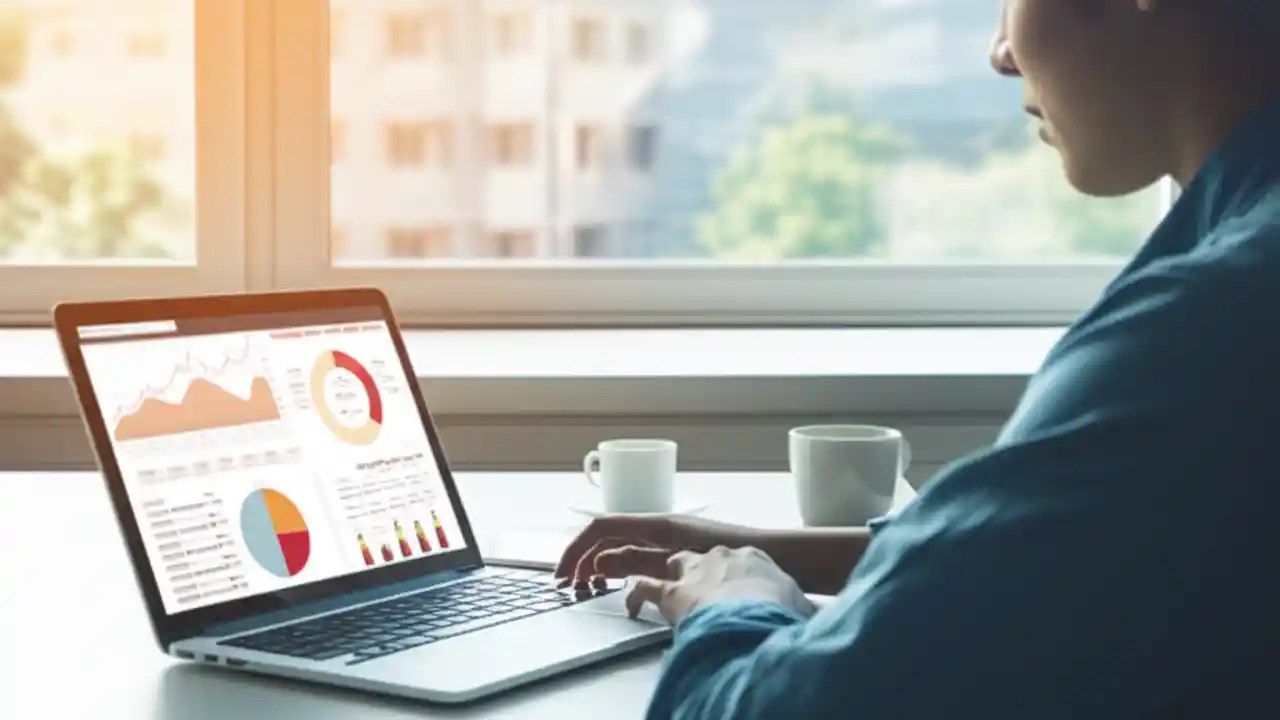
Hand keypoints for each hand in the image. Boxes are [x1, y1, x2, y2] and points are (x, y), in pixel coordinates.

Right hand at [554, 515, 751, 589]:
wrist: (781, 557)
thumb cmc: (736, 555)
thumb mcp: (679, 563)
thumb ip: (638, 563)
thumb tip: (599, 564)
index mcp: (656, 524)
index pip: (601, 528)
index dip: (576, 549)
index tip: (563, 574)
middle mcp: (660, 527)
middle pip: (608, 539)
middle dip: (584, 561)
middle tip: (570, 588)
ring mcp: (670, 540)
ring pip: (623, 550)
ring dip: (602, 568)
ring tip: (591, 590)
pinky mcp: (682, 555)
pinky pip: (642, 560)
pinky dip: (625, 573)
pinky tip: (625, 590)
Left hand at [627, 546, 816, 624]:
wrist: (762, 613)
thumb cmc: (784, 611)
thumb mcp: (801, 607)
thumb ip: (802, 610)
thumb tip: (820, 621)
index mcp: (753, 558)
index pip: (737, 561)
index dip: (732, 576)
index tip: (734, 589)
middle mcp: (720, 556)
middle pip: (699, 555)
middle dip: (695, 569)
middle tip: (692, 586)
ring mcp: (694, 570)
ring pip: (669, 561)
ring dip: (660, 571)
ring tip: (657, 584)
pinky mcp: (672, 592)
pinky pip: (643, 586)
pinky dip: (633, 593)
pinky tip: (629, 602)